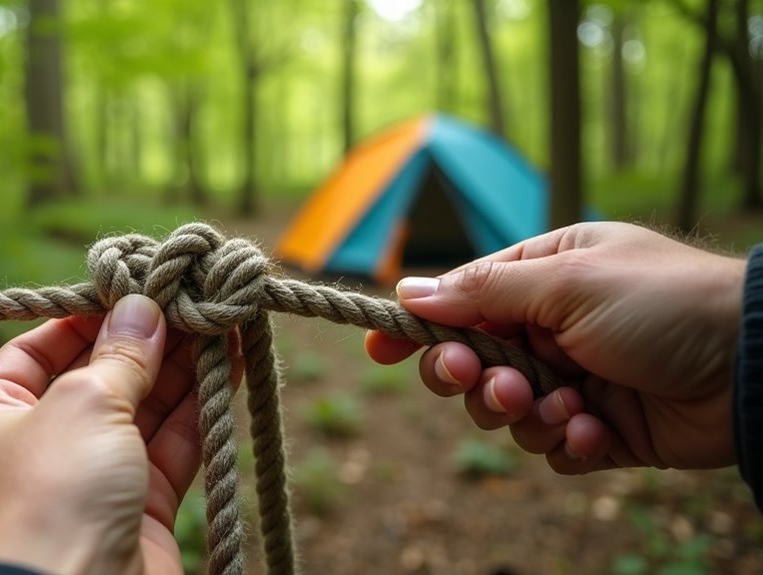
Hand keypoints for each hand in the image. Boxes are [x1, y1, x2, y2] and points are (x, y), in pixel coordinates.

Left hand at [0, 295, 232, 574]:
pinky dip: (198, 411)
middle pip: (99, 375)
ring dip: (182, 369)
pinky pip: (170, 449)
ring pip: (141, 411)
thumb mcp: (82, 403)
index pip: (40, 345)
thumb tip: (144, 306)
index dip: (92, 312)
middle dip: (149, 338)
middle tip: (195, 297)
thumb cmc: (50, 497)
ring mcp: (87, 482)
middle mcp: (34, 448)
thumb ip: (121, 354)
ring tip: (222, 321)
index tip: (141, 286)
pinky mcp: (136, 513)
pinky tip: (228, 369)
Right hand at [366, 222, 745, 473]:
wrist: (754, 366)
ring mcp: (573, 379)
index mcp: (542, 277)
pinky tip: (596, 430)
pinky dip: (566, 443)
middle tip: (492, 379)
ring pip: (504, 412)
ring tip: (562, 404)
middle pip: (472, 362)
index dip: (419, 327)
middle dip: (473, 377)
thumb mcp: (566, 280)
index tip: (379, 349)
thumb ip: (484, 291)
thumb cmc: (663, 302)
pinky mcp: (597, 429)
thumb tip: (411, 291)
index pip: (460, 301)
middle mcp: (552, 328)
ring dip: (523, 413)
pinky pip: (550, 447)